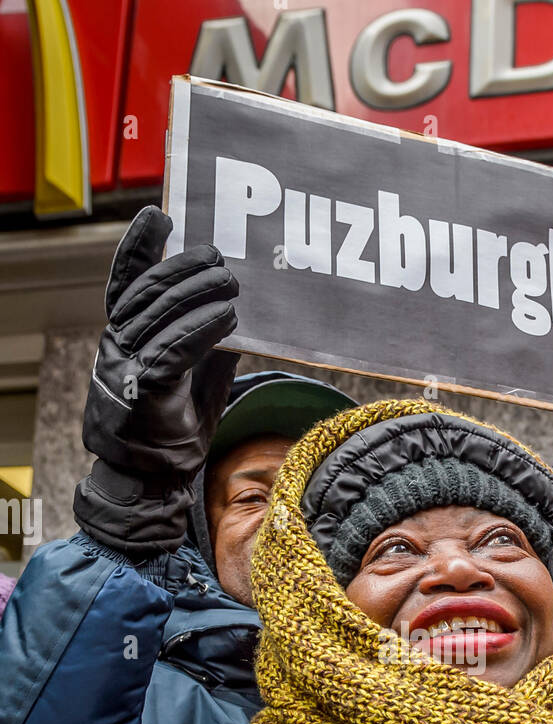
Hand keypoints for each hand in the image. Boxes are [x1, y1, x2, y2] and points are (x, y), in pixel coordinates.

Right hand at [74, 206, 239, 554]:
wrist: (152, 484)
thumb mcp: (196, 378)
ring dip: (200, 293)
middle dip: (185, 268)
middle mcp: (117, 349)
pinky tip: (229, 318)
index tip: (158, 216)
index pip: (125, 283)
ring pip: (159, 316)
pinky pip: (172, 350)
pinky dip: (202, 329)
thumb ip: (209, 342)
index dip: (137, 247)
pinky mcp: (143, 394)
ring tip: (232, 283)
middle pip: (147, 292)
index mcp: (124, 339)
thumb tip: (239, 310)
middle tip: (220, 258)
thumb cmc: (173, 430)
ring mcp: (125, 371)